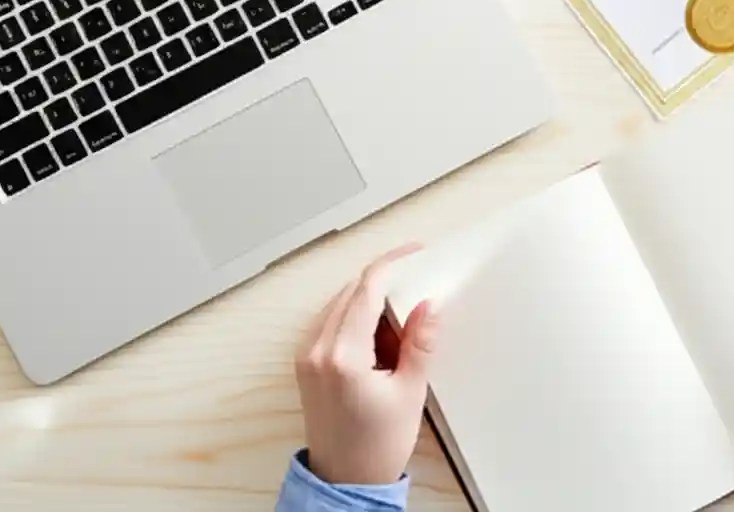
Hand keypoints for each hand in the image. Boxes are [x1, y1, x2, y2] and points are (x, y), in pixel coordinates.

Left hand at [294, 243, 438, 484]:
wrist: (346, 480)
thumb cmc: (375, 447)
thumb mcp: (410, 392)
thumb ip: (419, 343)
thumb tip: (427, 306)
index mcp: (343, 357)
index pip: (366, 290)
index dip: (392, 263)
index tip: (413, 252)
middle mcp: (316, 351)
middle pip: (350, 292)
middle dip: (383, 284)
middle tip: (415, 291)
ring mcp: (306, 356)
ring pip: (339, 304)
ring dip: (369, 303)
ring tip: (398, 331)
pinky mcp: (305, 363)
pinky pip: (330, 322)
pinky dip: (355, 318)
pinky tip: (377, 341)